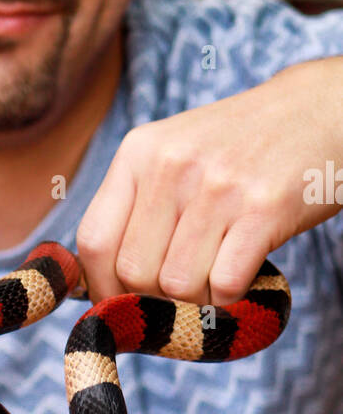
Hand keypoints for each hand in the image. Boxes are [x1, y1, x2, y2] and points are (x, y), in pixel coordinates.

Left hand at [77, 56, 342, 305]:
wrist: (320, 110)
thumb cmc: (241, 147)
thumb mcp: (176, 154)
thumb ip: (138, 207)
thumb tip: (101, 284)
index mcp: (139, 152)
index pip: (93, 240)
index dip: (102, 286)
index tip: (121, 303)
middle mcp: (171, 166)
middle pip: (134, 272)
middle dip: (155, 298)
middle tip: (183, 292)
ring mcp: (217, 186)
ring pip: (178, 286)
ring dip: (197, 300)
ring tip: (216, 277)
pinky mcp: (263, 209)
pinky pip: (225, 285)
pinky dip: (230, 298)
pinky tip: (242, 276)